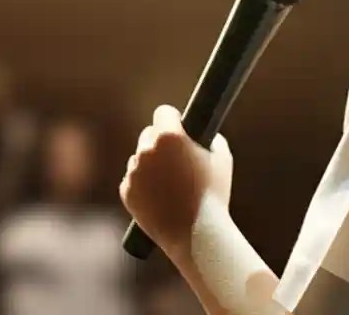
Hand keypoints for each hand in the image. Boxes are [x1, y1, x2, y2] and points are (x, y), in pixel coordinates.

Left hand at [119, 104, 233, 256]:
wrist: (197, 236)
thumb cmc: (214, 196)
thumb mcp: (222, 158)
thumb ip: (210, 139)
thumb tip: (203, 134)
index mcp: (169, 136)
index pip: (163, 112)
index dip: (173, 119)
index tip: (178, 125)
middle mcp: (146, 149)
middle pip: (149, 134)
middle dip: (160, 142)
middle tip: (175, 157)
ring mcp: (133, 171)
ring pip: (139, 158)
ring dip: (151, 165)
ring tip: (171, 184)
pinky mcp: (126, 192)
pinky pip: (133, 180)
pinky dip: (143, 186)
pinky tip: (160, 198)